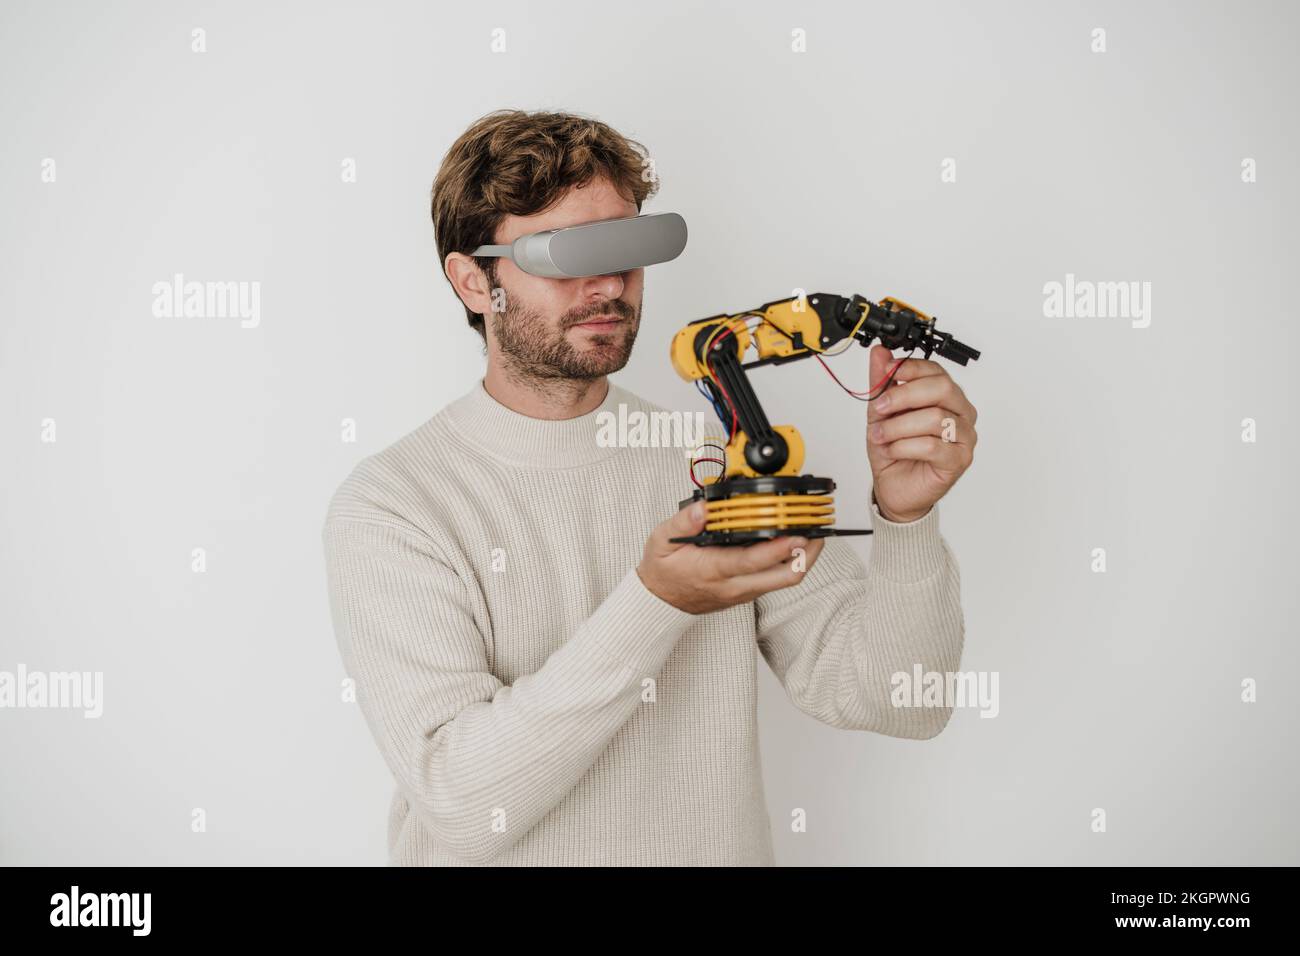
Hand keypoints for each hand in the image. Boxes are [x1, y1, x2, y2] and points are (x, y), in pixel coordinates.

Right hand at [637, 502, 825, 613]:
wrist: (660, 601)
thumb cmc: (664, 571)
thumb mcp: (661, 540)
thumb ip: (683, 522)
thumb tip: (703, 508)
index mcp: (714, 570)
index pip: (753, 561)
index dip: (779, 548)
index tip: (797, 533)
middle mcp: (735, 585)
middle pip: (784, 576)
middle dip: (807, 554)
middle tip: (818, 531)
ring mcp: (744, 591)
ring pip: (785, 578)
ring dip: (803, 557)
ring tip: (813, 533)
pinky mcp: (749, 592)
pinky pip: (777, 578)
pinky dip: (790, 561)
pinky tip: (793, 543)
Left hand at [865, 345, 977, 522]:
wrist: (893, 486)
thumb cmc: (894, 450)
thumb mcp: (881, 412)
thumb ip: (882, 383)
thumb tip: (879, 353)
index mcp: (946, 396)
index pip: (936, 371)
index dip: (910, 368)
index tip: (886, 371)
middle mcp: (960, 413)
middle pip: (942, 389)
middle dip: (904, 396)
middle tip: (880, 407)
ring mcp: (964, 437)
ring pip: (935, 418)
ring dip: (898, 426)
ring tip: (880, 435)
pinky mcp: (959, 460)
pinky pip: (933, 446)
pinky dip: (905, 446)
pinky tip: (893, 450)